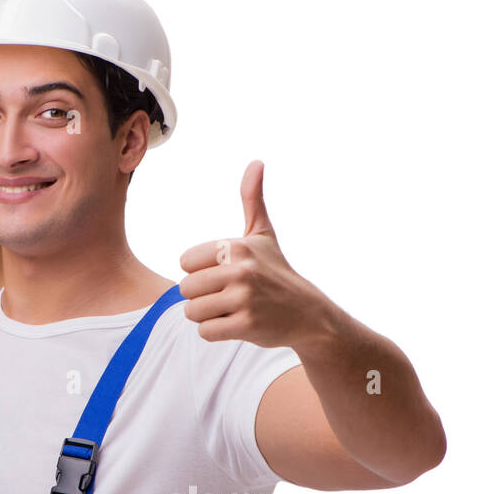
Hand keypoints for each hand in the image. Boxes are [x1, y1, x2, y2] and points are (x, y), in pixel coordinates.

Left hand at [178, 160, 326, 348]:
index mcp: (236, 246)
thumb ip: (252, 199)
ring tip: (233, 308)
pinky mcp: (246, 325)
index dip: (200, 272)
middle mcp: (240, 269)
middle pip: (186, 289)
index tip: (224, 274)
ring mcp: (244, 298)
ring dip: (208, 315)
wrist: (308, 314)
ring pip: (192, 311)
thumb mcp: (263, 234)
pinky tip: (237, 323)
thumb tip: (256, 162)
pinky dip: (216, 331)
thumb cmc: (277, 272)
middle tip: (229, 295)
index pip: (185, 263)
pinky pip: (205, 331)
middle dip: (202, 296)